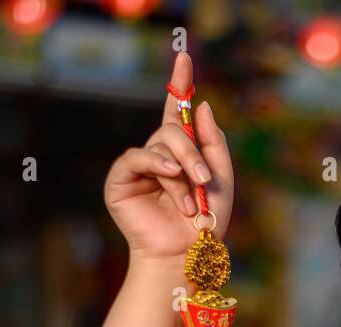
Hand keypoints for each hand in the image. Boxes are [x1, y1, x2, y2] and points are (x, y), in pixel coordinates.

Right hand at [103, 51, 234, 262]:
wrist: (187, 254)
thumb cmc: (206, 223)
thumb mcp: (220, 178)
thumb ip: (213, 141)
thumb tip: (199, 103)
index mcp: (180, 154)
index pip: (176, 112)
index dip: (179, 84)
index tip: (184, 57)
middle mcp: (157, 156)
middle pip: (172, 129)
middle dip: (192, 152)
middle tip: (204, 180)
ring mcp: (137, 167)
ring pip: (159, 144)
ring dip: (181, 170)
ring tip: (192, 199)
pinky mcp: (120, 181)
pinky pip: (137, 157)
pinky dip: (157, 165)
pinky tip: (170, 176)